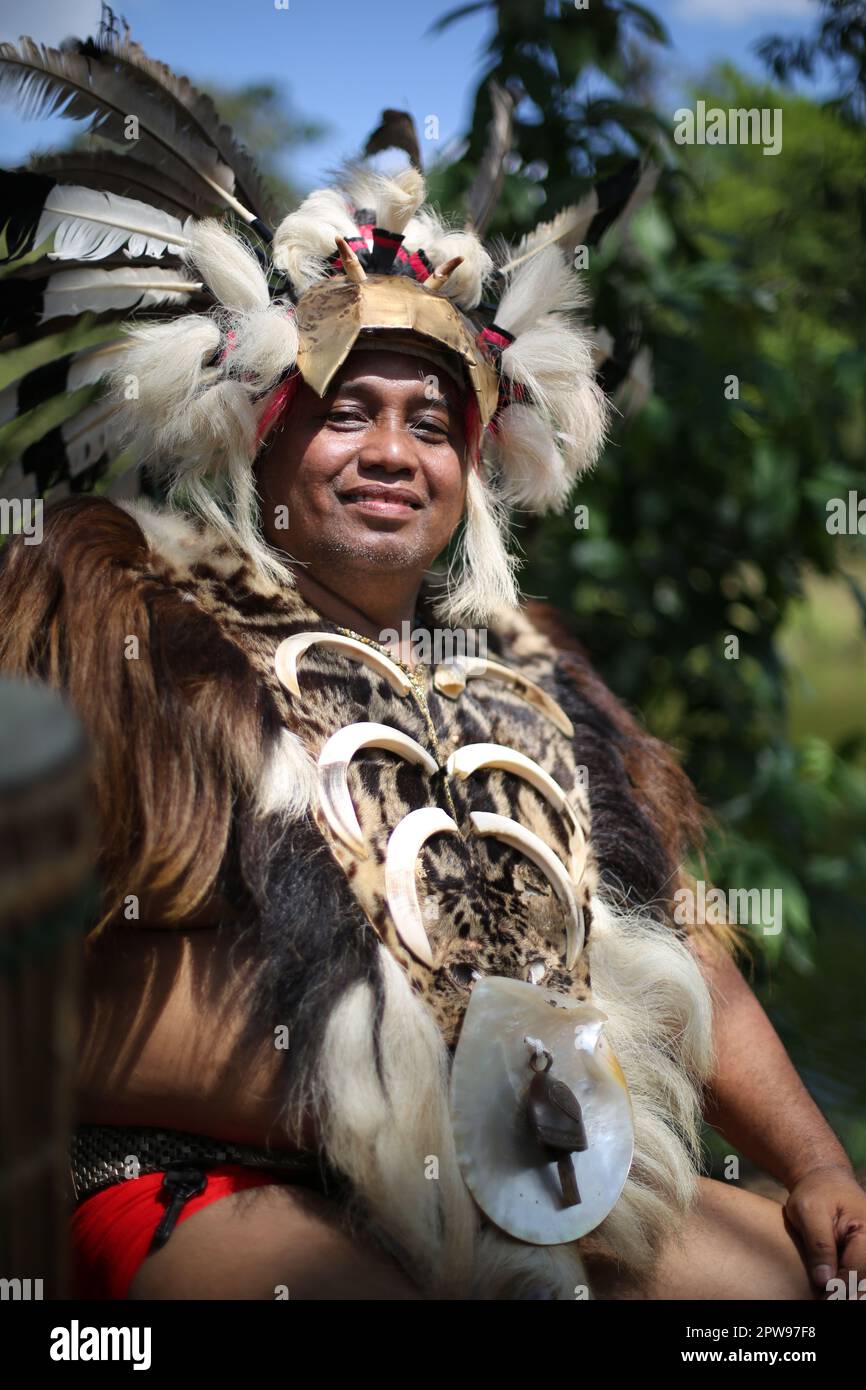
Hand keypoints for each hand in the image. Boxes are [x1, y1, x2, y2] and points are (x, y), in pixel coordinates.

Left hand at [784, 1164, 865, 1294]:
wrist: (825, 1180)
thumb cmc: (815, 1193)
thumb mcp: (809, 1211)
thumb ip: (819, 1245)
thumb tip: (825, 1281)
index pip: (857, 1272)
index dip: (839, 1288)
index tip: (823, 1297)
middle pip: (863, 1282)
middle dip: (844, 1292)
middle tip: (822, 1298)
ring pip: (863, 1283)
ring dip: (847, 1289)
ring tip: (825, 1294)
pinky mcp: (865, 1255)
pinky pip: (861, 1276)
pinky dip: (847, 1284)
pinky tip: (831, 1289)